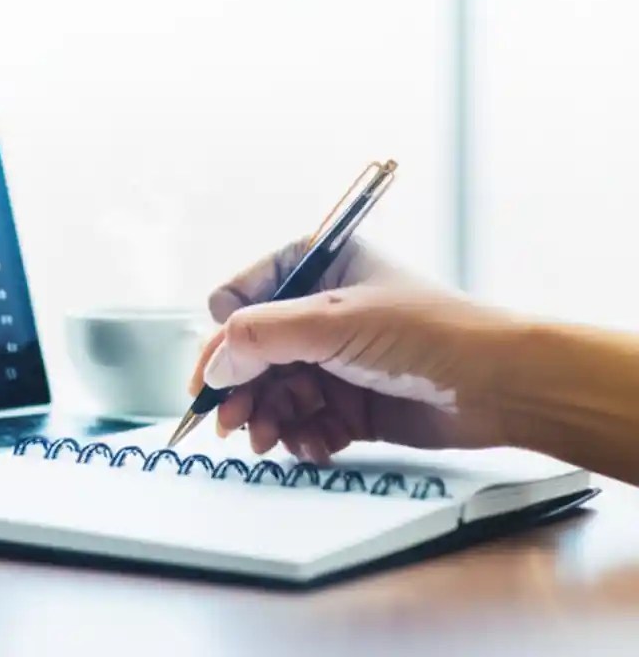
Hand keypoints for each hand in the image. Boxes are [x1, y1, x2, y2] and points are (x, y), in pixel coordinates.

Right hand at [188, 238, 516, 462]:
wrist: (500, 387)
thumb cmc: (427, 333)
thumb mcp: (333, 321)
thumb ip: (262, 336)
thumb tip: (213, 362)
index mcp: (317, 267)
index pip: (242, 295)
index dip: (225, 334)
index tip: (215, 373)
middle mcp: (320, 311)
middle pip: (252, 352)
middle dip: (241, 389)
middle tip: (228, 423)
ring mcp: (334, 358)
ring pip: (274, 391)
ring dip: (267, 418)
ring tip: (270, 441)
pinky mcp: (350, 403)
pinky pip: (304, 420)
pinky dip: (301, 436)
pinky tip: (315, 446)